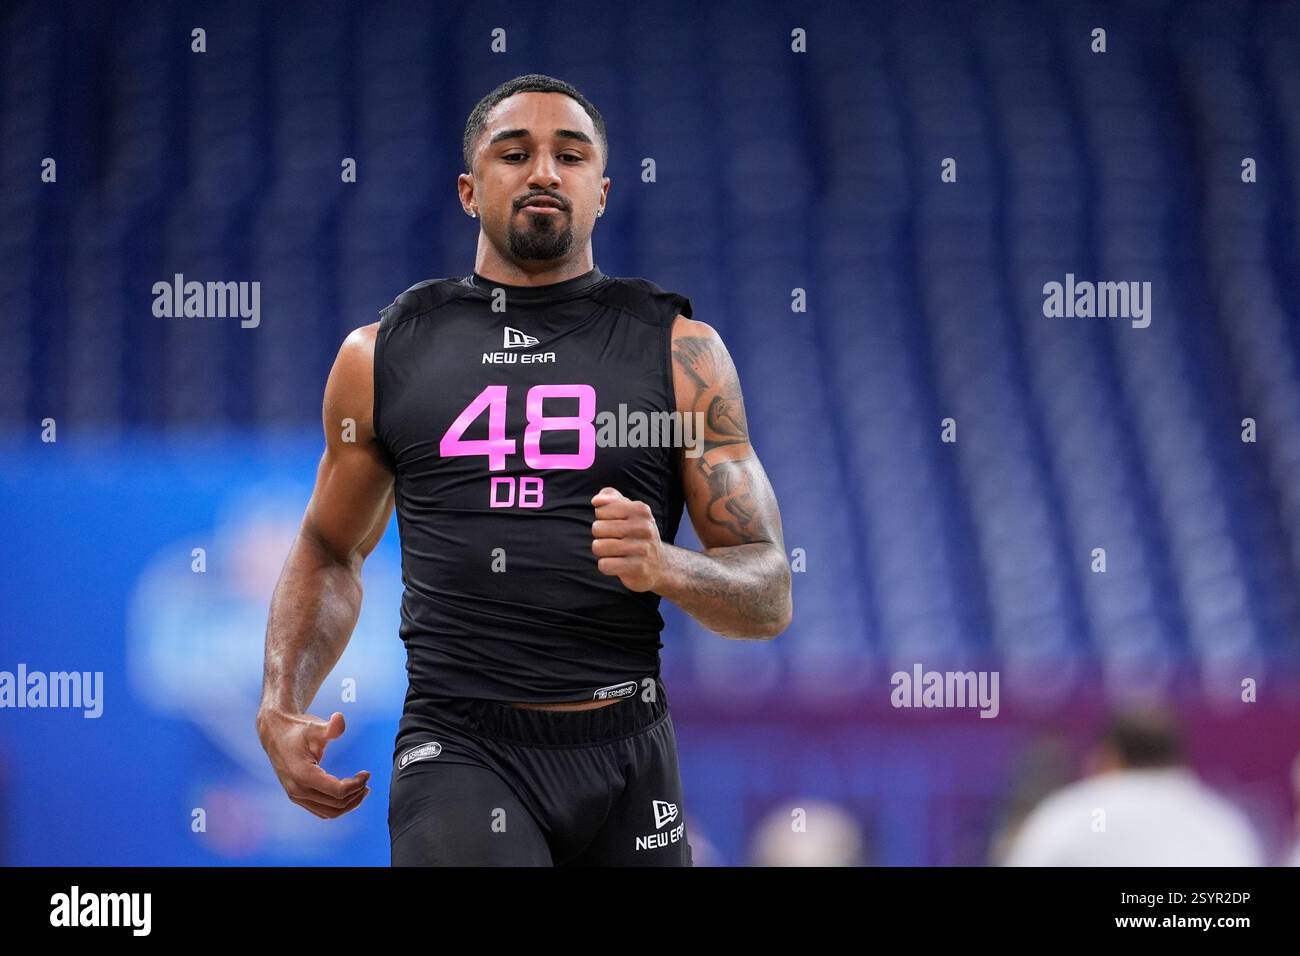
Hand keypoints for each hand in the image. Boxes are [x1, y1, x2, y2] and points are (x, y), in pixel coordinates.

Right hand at [256, 709, 370, 818]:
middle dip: (356, 794)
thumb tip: (340, 719)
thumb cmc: (297, 730)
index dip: (356, 785)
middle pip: (336, 804)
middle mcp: (297, 790)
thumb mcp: (314, 726)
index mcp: (302, 774)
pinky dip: (337, 806)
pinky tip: (348, 794)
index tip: (366, 774)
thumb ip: (330, 727)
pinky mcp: (297, 797)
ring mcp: (296, 796)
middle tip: (366, 781)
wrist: (276, 734)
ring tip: (361, 790)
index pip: (337, 792)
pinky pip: (321, 811)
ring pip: (329, 813)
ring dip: (349, 804)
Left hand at [590, 486, 666, 592]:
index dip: (603, 520)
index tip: (616, 525)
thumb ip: (611, 498)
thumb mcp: (629, 511)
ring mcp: (642, 548)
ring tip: (616, 553)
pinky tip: (618, 564)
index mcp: (640, 510)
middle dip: (601, 537)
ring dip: (602, 552)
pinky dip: (606, 566)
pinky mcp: (637, 568)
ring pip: (598, 547)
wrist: (659, 565)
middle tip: (616, 541)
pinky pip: (604, 564)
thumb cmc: (637, 534)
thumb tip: (596, 500)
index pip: (600, 511)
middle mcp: (644, 527)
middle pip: (597, 528)